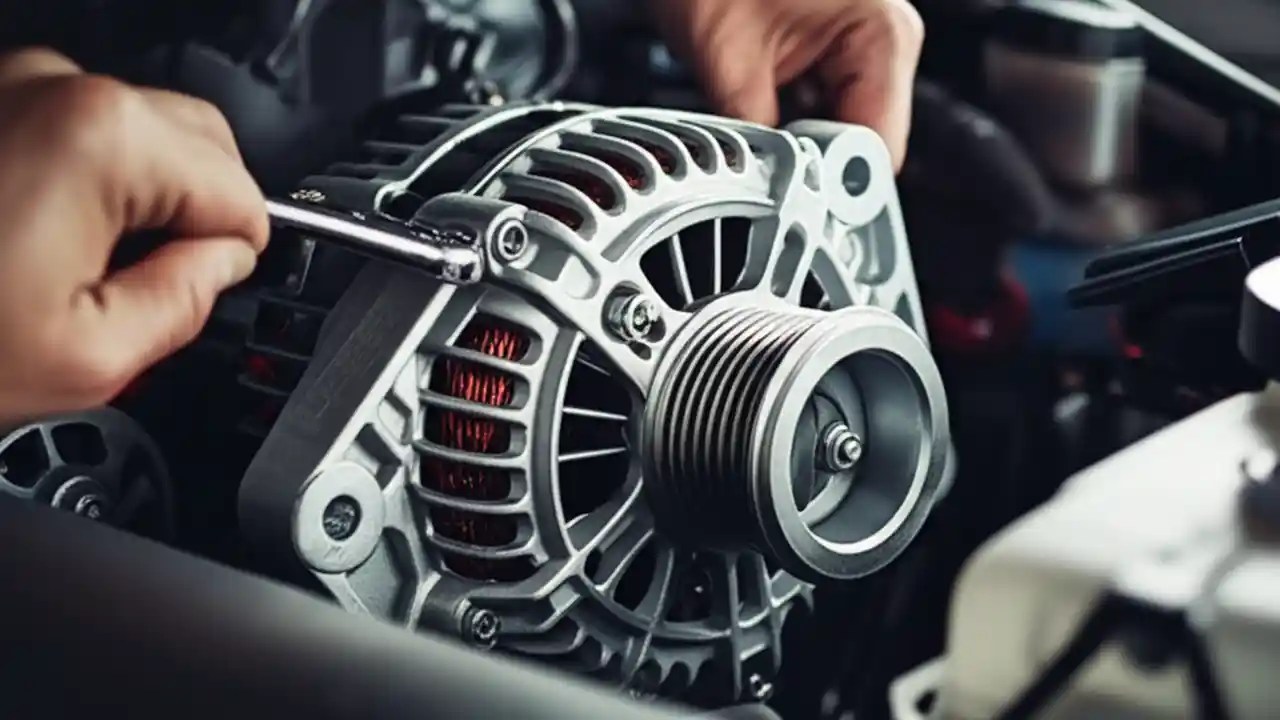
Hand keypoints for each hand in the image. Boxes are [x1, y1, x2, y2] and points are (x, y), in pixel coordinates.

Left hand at [0, 48, 267, 425]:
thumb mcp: (91, 358)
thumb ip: (189, 302)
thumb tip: (220, 265)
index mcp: (101, 139)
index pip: (238, 190)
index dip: (234, 253)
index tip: (202, 288)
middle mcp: (56, 86)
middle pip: (199, 142)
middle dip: (197, 212)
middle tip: (153, 286)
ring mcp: (8, 84)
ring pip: (142, 133)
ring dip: (145, 196)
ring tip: (85, 269)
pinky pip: (79, 131)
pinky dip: (90, 181)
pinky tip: (46, 241)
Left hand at [652, 0, 923, 168]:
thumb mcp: (725, 54)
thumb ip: (754, 131)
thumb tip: (764, 186)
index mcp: (883, 33)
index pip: (877, 146)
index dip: (834, 185)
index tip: (796, 205)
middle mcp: (885, 40)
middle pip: (861, 142)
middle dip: (812, 165)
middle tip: (763, 173)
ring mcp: (862, 45)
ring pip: (838, 131)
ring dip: (797, 146)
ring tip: (753, 134)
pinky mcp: (833, 51)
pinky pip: (820, 109)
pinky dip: (789, 125)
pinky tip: (759, 118)